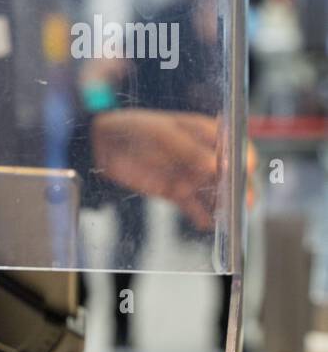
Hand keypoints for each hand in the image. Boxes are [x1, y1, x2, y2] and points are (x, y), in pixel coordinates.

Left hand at [92, 109, 251, 231]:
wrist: (105, 144)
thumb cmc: (135, 127)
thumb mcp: (161, 133)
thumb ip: (187, 149)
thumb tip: (216, 166)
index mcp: (207, 133)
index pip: (237, 146)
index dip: (245, 159)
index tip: (245, 172)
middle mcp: (205, 156)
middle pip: (232, 174)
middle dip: (240, 189)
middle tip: (241, 203)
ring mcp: (192, 175)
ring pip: (217, 193)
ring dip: (225, 206)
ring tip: (226, 217)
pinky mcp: (177, 192)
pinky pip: (195, 207)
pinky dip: (202, 216)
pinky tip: (206, 223)